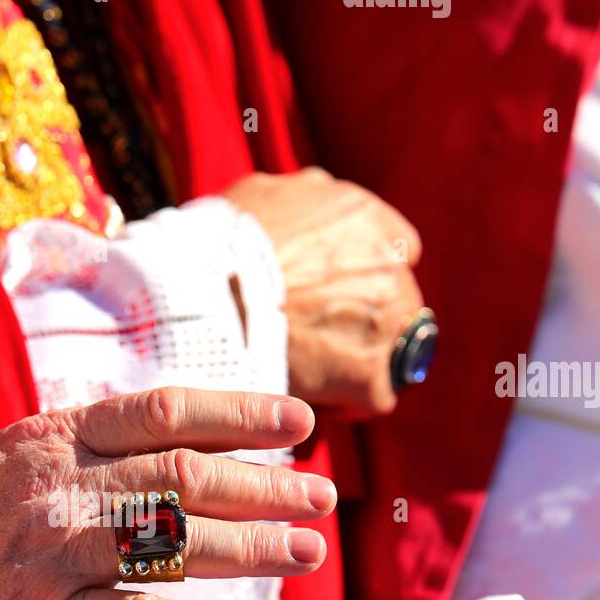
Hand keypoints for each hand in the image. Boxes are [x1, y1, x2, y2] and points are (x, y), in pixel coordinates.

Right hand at [0, 387, 336, 599]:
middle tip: (320, 498)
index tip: (296, 424)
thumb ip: (66, 457)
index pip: (162, 413)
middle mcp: (60, 486)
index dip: (238, 415)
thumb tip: (147, 454)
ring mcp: (52, 552)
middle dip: (265, 487)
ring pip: (177, 541)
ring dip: (253, 548)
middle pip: (186, 476)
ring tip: (308, 554)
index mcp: (49, 439)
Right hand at [223, 167, 424, 418]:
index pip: (393, 246)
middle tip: (315, 336)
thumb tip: (295, 202)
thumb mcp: (262, 197)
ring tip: (309, 375)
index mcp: (364, 216)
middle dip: (360, 316)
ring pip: (386, 348)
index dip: (360, 273)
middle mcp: (386, 261)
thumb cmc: (220, 248)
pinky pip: (371, 396)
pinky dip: (345, 402)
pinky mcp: (371, 372)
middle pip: (392, 298)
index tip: (331, 292)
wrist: (206, 297)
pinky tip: (313, 401)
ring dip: (354, 359)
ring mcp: (385, 317)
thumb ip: (296, 201)